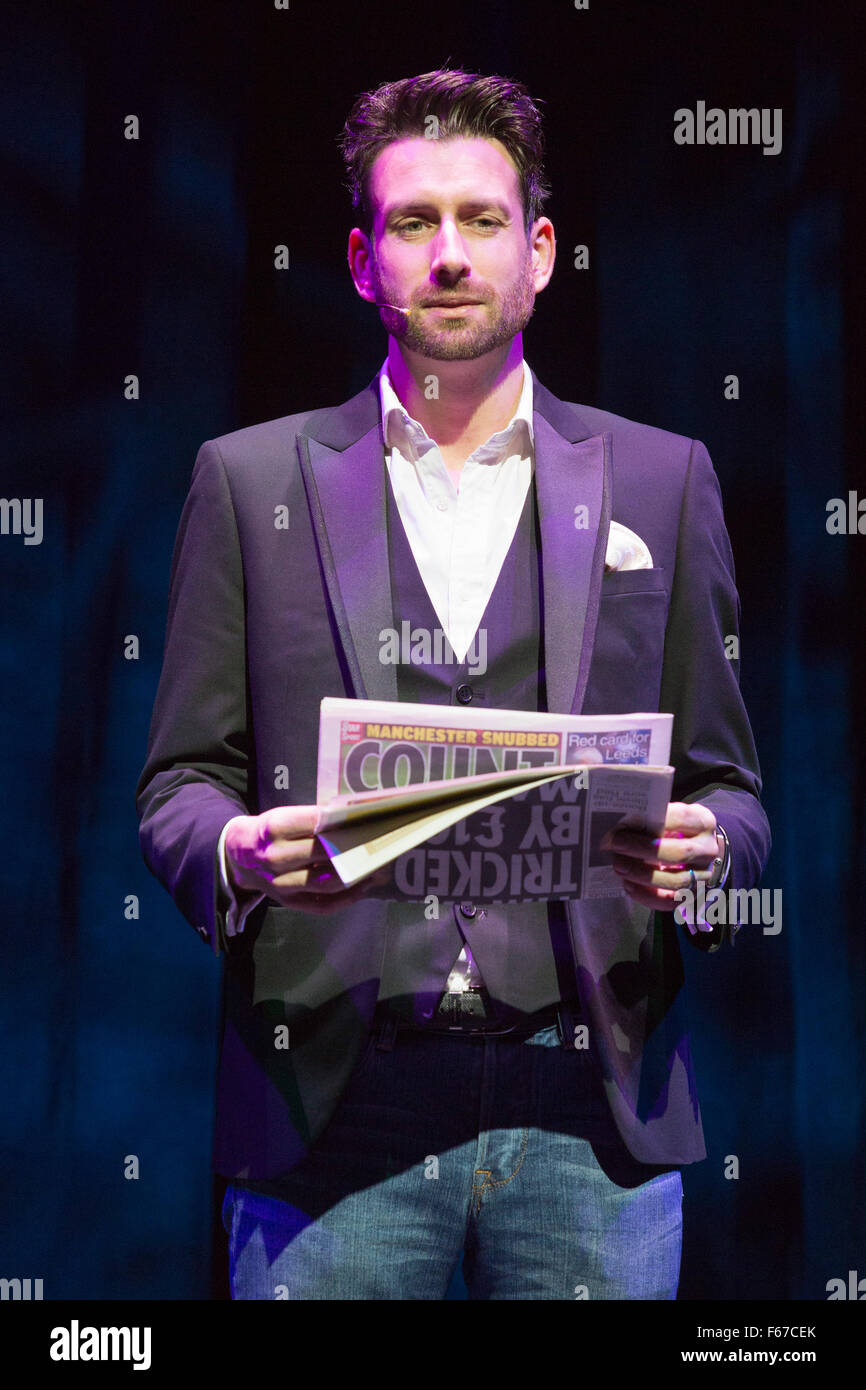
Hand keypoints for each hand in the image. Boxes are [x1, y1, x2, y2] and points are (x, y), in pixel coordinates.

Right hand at [224, 806, 385, 915]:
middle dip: (355, 847)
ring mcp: (280, 883)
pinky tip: (363, 887)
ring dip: (357, 876)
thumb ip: (312, 820)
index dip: (343, 820)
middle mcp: (275, 857)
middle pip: (324, 853)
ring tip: (378, 868)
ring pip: (327, 882)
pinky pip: (323, 905)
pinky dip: (347, 898)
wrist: (237, 856)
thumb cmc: (269, 832)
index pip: (315, 822)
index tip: (367, 817)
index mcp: (274, 828)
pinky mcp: (287, 902)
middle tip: (380, 842)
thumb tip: (354, 822)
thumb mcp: (283, 816)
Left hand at [600, 801, 720, 914]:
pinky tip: (628, 885)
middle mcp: (708, 850)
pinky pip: (670, 901)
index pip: (680, 819)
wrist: (698, 850)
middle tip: (616, 844)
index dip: (651, 821)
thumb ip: (653, 819)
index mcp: (703, 823)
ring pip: (676, 880)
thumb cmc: (677, 829)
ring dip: (643, 874)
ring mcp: (703, 875)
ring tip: (619, 865)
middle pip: (680, 852)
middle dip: (643, 849)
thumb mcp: (671, 816)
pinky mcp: (692, 895)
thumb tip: (622, 825)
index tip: (624, 824)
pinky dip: (647, 895)